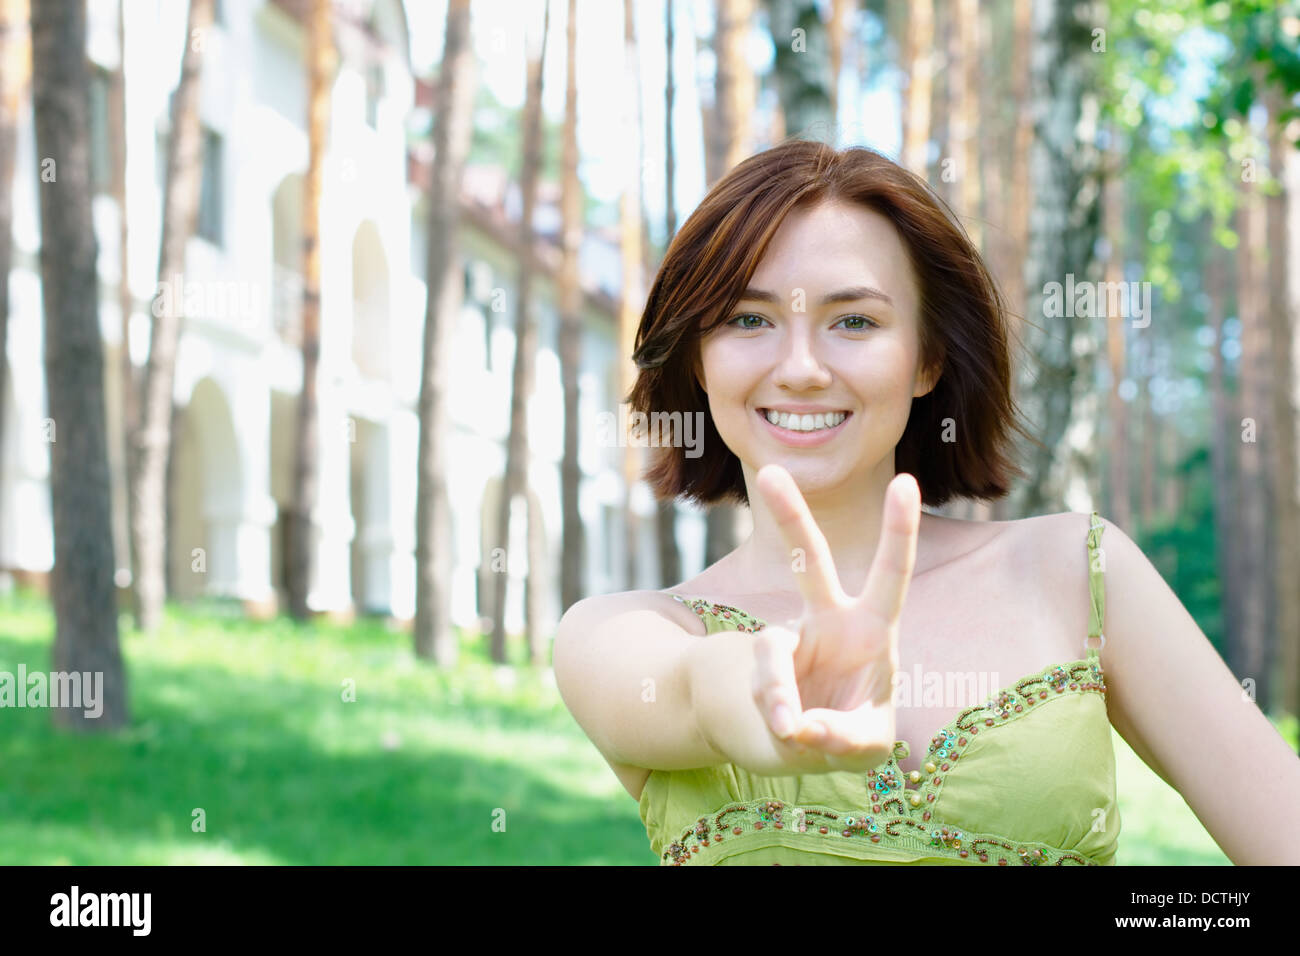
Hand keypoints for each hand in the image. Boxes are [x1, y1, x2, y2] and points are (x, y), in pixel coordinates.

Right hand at [750, 466, 921, 773]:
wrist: (803, 746)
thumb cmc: (850, 732)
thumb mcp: (867, 744)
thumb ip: (846, 738)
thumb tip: (800, 726)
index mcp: (870, 627)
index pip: (889, 573)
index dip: (898, 530)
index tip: (905, 481)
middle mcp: (827, 622)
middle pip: (807, 562)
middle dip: (789, 516)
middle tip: (768, 473)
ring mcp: (787, 642)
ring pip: (771, 650)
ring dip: (777, 693)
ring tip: (790, 729)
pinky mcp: (759, 667)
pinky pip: (763, 687)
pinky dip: (776, 716)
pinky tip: (788, 733)